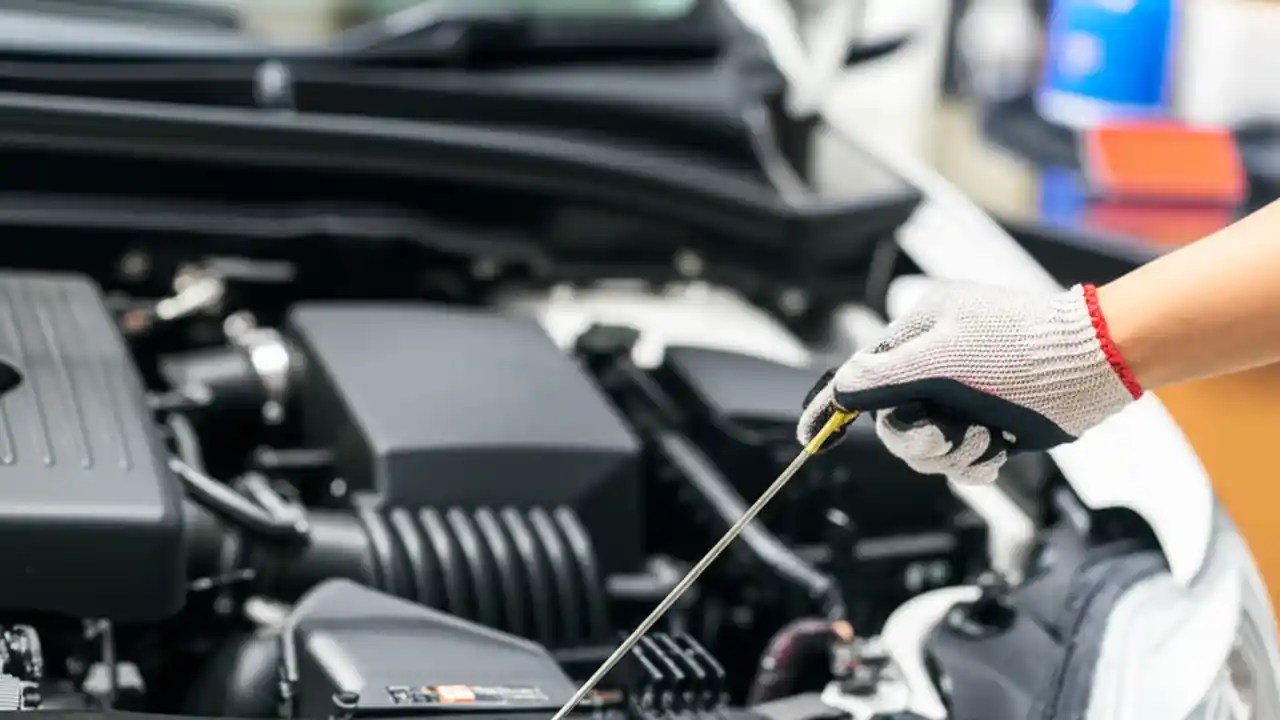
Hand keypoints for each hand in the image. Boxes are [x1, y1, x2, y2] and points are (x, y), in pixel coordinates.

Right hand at [798, 282, 1142, 483]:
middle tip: (944, 439)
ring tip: (983, 442)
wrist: (1093, 366)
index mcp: (917, 335)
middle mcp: (936, 365)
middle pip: (893, 421)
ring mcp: (963, 395)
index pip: (861, 376)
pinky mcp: (990, 421)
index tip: (809, 438)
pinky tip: (997, 452)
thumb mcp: (940, 360)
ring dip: (952, 455)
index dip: (832, 408)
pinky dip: (975, 463)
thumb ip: (882, 376)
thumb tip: (840, 387)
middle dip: (916, 440)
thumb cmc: (1019, 351)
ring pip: (927, 446)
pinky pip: (960, 457)